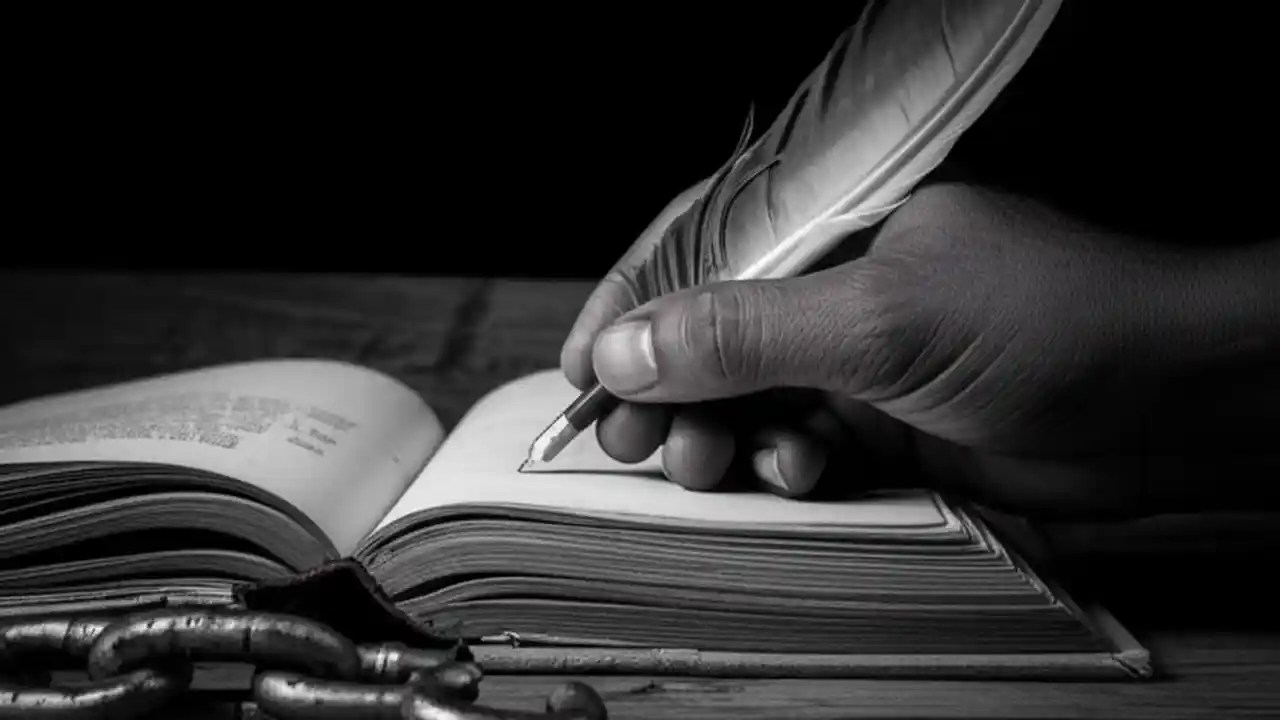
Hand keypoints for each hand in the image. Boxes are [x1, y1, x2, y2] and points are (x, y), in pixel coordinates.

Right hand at [561, 181, 1279, 519]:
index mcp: (829, 225)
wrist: (1171, 406)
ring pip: (748, 399)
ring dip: (722, 436)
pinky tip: (802, 472)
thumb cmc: (1050, 321)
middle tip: (639, 439)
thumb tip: (625, 351)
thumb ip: (746, 335)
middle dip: (667, 389)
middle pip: (710, 334)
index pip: (696, 249)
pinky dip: (783, 466)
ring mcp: (857, 357)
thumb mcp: (881, 321)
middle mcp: (835, 286)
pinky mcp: (882, 422)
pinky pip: (799, 445)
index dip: (629, 306)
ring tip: (719, 462)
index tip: (580, 371)